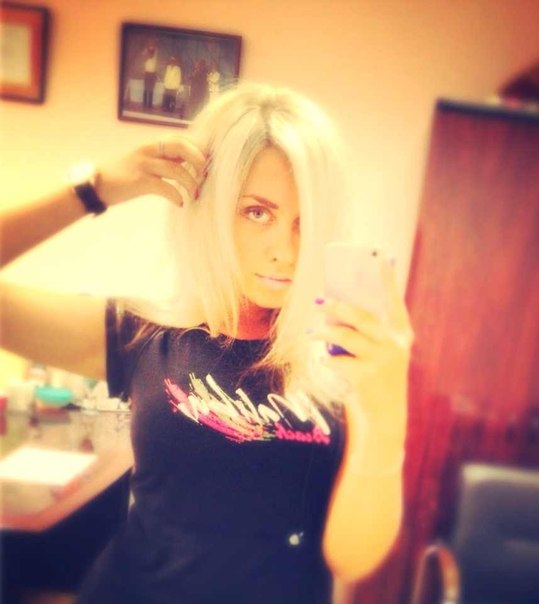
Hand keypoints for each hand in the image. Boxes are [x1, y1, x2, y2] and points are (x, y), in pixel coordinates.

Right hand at [96, 135, 206, 207]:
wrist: (97, 185)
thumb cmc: (124, 176)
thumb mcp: (145, 162)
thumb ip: (164, 160)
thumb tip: (188, 165)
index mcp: (152, 145)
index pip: (180, 138)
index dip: (197, 149)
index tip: (205, 164)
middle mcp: (149, 150)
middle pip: (181, 146)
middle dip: (198, 160)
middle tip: (204, 176)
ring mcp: (144, 164)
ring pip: (176, 169)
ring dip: (190, 184)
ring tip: (194, 195)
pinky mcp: (139, 181)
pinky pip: (165, 187)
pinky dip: (176, 196)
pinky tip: (180, 203)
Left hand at [313, 263, 412, 423]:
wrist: (385, 414)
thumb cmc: (377, 374)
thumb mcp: (379, 351)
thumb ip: (365, 330)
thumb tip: (334, 306)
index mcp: (400, 333)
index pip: (394, 300)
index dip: (387, 278)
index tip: (380, 256)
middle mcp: (394, 344)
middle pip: (361, 316)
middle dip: (336, 306)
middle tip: (318, 300)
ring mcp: (381, 360)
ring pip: (345, 336)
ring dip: (323, 332)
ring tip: (310, 333)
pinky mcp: (365, 377)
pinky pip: (336, 360)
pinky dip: (325, 359)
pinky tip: (322, 361)